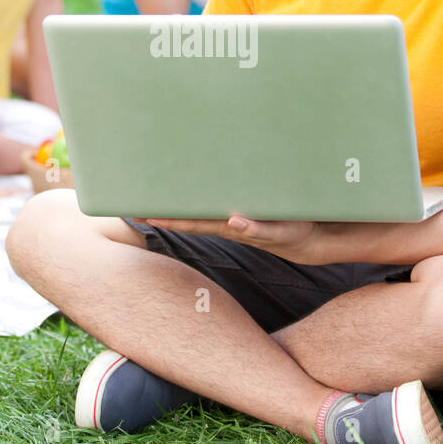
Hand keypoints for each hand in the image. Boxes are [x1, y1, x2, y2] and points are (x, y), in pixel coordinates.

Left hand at [136, 215, 322, 264]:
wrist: (307, 240)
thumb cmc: (291, 233)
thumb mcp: (278, 231)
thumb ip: (257, 228)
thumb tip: (236, 222)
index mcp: (230, 227)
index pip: (194, 222)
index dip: (170, 219)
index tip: (148, 215)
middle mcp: (225, 224)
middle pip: (188, 219)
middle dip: (162, 214)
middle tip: (136, 208)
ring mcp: (230, 221)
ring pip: (196, 215)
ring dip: (175, 210)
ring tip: (151, 204)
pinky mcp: (239, 215)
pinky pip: (210, 209)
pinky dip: (194, 207)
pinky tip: (181, 203)